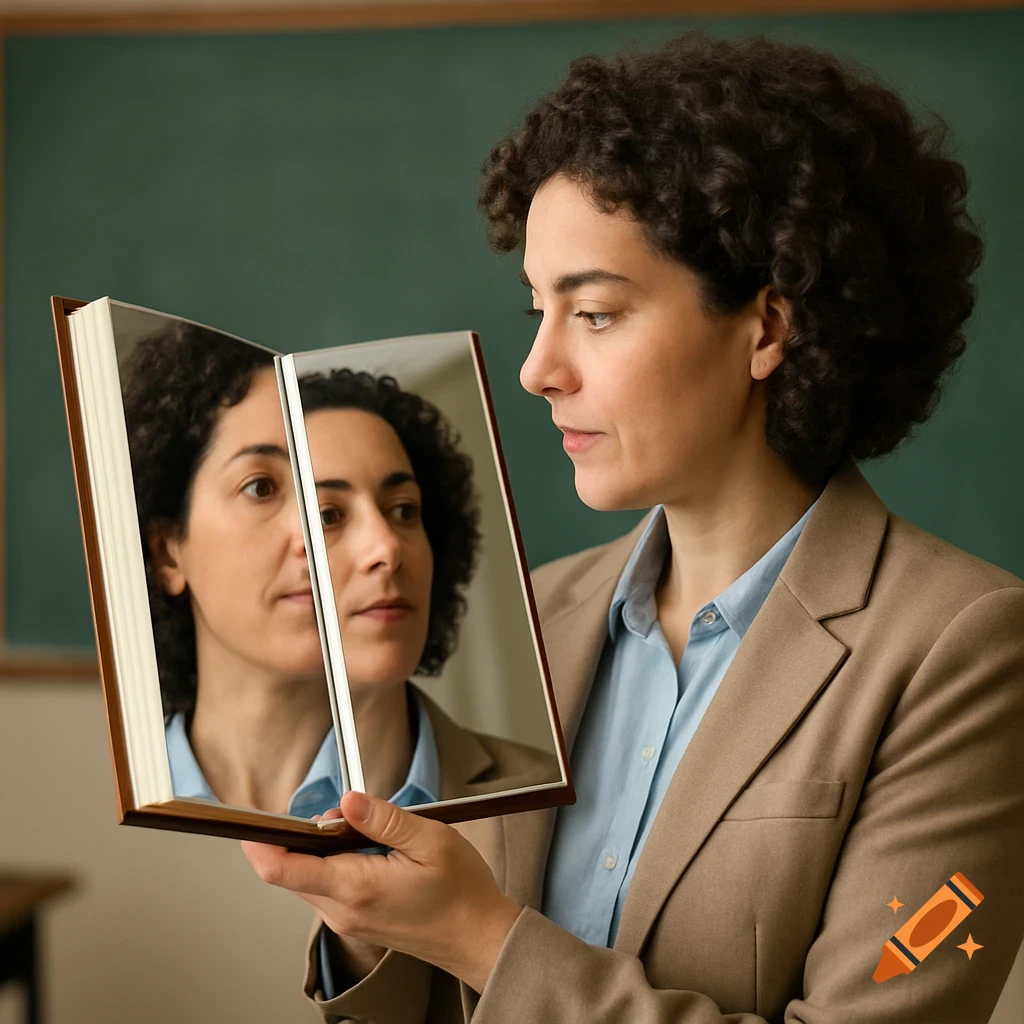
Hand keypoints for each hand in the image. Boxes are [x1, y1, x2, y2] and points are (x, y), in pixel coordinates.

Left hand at [241, 790, 522, 992]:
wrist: (478, 936)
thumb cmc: (461, 891)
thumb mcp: (430, 840)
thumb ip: (384, 818)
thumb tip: (347, 801)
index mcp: (356, 888)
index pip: (282, 869)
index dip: (259, 842)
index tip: (248, 820)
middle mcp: (342, 910)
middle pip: (292, 868)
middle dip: (306, 833)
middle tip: (348, 814)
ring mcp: (346, 919)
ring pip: (309, 876)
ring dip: (325, 848)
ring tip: (371, 833)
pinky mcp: (354, 920)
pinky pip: (327, 886)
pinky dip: (338, 862)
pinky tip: (373, 852)